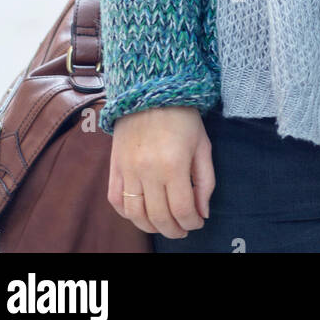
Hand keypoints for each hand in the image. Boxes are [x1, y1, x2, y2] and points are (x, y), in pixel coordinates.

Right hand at [108, 105, 214, 238]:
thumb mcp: (203, 145)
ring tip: (164, 225)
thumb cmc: (182, 116)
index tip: (197, 222)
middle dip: (174, 230)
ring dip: (151, 227)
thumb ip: (205, 181)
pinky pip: (115, 200)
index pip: (181, 210)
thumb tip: (202, 213)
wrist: (150, 89)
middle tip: (183, 229)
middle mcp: (147, 171)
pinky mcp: (114, 166)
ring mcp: (127, 169)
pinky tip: (141, 213)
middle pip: (159, 217)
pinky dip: (127, 213)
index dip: (191, 222)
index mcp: (173, 165)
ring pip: (135, 215)